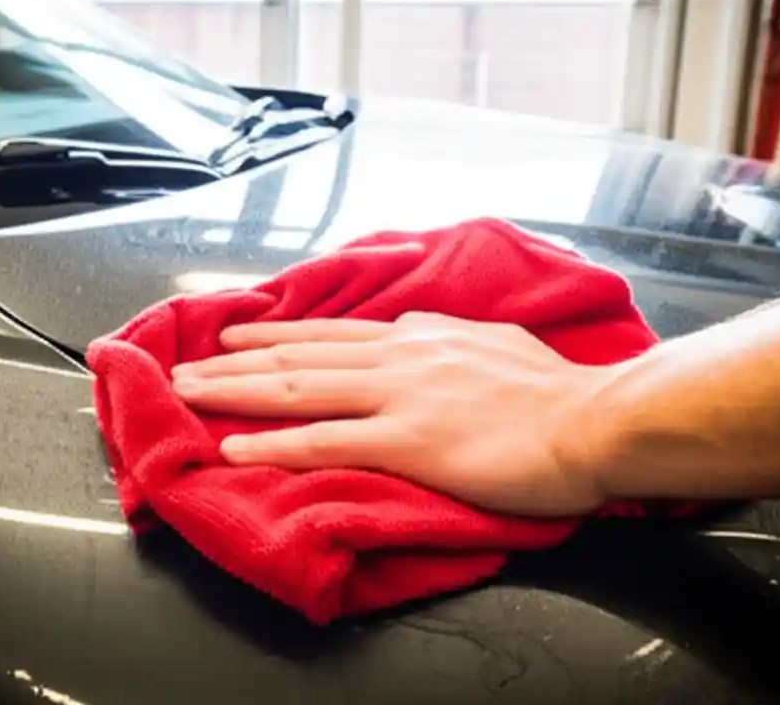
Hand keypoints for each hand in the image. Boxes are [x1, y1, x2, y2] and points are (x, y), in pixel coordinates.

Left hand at [171, 312, 619, 515]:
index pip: (332, 332)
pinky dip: (273, 444)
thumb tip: (426, 335)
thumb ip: (451, 340)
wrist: (596, 420)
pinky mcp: (406, 440)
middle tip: (184, 365)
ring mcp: (398, 396)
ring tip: (187, 396)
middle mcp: (399, 355)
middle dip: (234, 361)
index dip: (277, 333)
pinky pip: (323, 441)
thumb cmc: (558, 392)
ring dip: (234, 392)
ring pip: (297, 388)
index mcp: (421, 335)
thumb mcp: (496, 342)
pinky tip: (234, 447)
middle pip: (298, 355)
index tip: (237, 335)